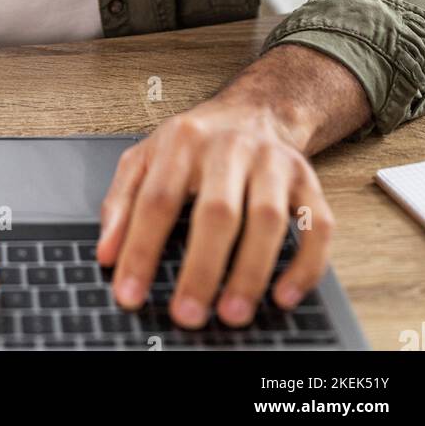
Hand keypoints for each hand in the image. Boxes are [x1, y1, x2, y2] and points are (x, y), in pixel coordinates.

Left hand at [97, 98, 334, 328]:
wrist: (253, 110)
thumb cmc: (193, 145)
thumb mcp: (145, 158)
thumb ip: (120, 202)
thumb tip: (106, 253)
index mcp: (183, 140)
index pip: (157, 199)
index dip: (140, 250)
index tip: (129, 294)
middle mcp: (231, 147)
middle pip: (217, 211)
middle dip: (201, 269)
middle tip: (186, 315)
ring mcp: (274, 162)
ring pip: (268, 219)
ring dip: (250, 272)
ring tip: (231, 314)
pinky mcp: (307, 181)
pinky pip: (317, 226)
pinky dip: (304, 265)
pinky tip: (283, 296)